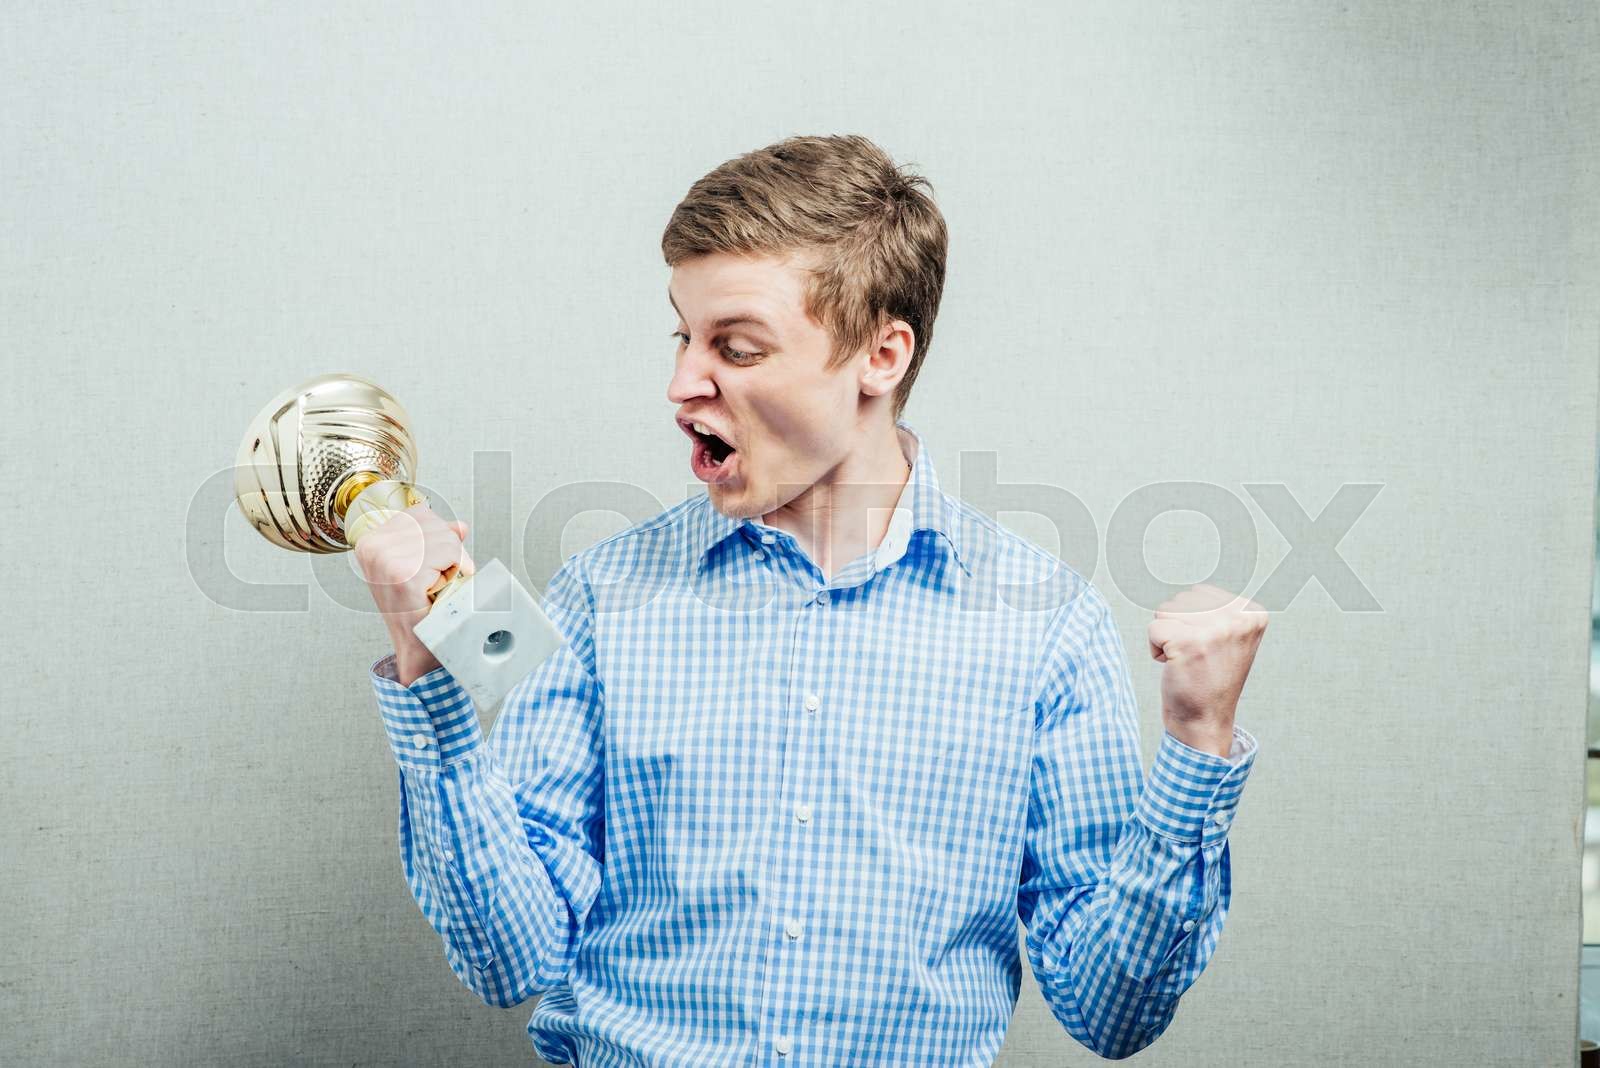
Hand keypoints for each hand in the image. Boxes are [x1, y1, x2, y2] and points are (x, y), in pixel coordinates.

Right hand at [352, 502, 474, 684]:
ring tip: (436, 585)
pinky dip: (455, 571)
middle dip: (449, 549)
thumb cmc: (419, 607)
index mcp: (369, 541)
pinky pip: (448, 554)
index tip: (434, 563)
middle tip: (438, 578)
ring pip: (445, 538)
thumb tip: (460, 526)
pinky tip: (439, 589)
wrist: (416, 646)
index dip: (439, 535)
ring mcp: (385, 560)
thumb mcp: (423, 565)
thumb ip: (438, 540)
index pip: (420, 514)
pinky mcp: (403, 574)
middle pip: (434, 523)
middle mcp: (371, 546)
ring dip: (453, 562)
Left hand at [1146, 583, 1267, 756]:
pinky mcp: (1188, 642)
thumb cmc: (1210, 677)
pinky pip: (1153, 629)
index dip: (1194, 621)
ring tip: (1186, 661)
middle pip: (1181, 600)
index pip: (1200, 593)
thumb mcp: (1230, 636)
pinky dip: (1155, 649)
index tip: (1210, 648)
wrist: (1205, 719)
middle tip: (1196, 657)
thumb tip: (1192, 587)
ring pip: (1165, 611)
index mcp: (1254, 612)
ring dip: (1167, 637)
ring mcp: (1215, 630)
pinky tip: (1174, 667)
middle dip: (1178, 627)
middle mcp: (1239, 618)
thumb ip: (1220, 608)